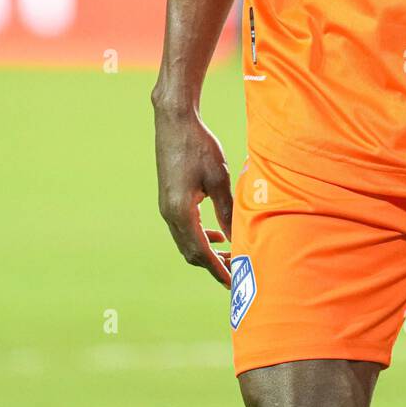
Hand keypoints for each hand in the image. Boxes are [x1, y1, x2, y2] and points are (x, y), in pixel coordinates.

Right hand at [153, 104, 232, 286]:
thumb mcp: (219, 179)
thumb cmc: (199, 146)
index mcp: (180, 212)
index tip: (233, 283)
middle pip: (191, 253)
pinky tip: (217, 234)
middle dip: (214, 265)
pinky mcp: (169, 200)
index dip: (218, 270)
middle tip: (239, 268)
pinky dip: (200, 238)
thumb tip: (236, 237)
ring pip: (186, 242)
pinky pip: (184, 229)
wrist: (174, 123)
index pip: (200, 253)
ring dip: (207, 252)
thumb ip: (227, 210)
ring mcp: (166, 208)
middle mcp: (169, 214)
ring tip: (231, 254)